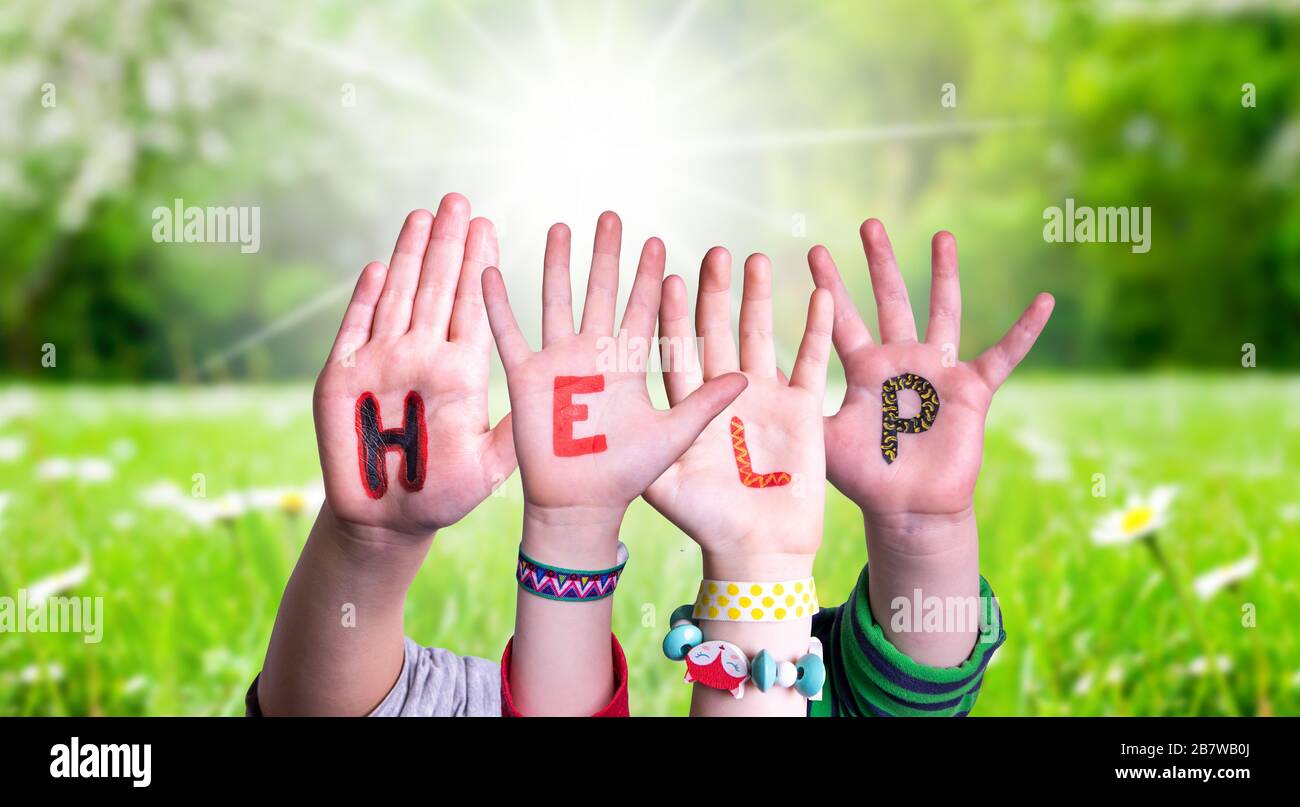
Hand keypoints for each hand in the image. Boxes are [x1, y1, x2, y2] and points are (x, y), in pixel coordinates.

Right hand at [313, 194, 515, 543]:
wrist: (387, 521)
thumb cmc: (444, 496)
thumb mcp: (489, 468)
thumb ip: (513, 433)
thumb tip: (549, 399)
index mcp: (461, 372)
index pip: (471, 307)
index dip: (478, 265)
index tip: (489, 224)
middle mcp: (422, 357)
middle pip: (436, 289)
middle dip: (447, 244)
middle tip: (459, 200)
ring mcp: (380, 364)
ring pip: (397, 298)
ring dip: (408, 257)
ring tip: (422, 215)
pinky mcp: (340, 380)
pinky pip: (354, 330)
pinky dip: (364, 299)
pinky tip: (376, 266)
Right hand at [480, 212, 747, 558]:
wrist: (581, 506)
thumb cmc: (628, 475)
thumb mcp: (675, 434)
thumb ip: (707, 403)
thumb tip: (749, 375)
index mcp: (626, 365)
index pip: (640, 309)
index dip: (647, 277)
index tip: (656, 241)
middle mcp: (591, 356)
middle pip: (599, 293)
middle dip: (606, 255)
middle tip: (613, 216)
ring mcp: (556, 364)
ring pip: (556, 301)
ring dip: (557, 265)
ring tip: (561, 227)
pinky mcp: (524, 379)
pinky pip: (508, 334)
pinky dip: (497, 304)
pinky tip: (488, 270)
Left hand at [644, 248, 832, 578]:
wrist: (759, 551)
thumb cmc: (707, 523)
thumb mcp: (665, 484)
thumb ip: (642, 447)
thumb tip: (603, 418)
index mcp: (690, 407)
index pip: (678, 349)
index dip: (672, 313)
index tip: (664, 275)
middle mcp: (726, 396)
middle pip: (718, 332)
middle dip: (715, 292)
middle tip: (713, 252)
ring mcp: (766, 398)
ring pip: (760, 336)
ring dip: (758, 298)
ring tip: (754, 260)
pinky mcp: (804, 410)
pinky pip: (812, 362)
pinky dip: (817, 330)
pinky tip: (820, 294)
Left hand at [809, 219, 1053, 547]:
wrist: (909, 509)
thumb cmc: (863, 478)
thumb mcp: (820, 437)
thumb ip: (792, 406)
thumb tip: (741, 384)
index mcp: (865, 370)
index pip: (841, 318)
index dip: (829, 285)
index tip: (813, 249)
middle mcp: (901, 362)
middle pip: (891, 301)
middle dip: (880, 263)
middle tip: (869, 222)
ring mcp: (938, 372)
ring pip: (943, 312)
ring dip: (944, 274)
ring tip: (942, 236)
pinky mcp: (972, 390)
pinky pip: (1004, 355)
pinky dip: (1025, 330)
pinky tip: (1044, 301)